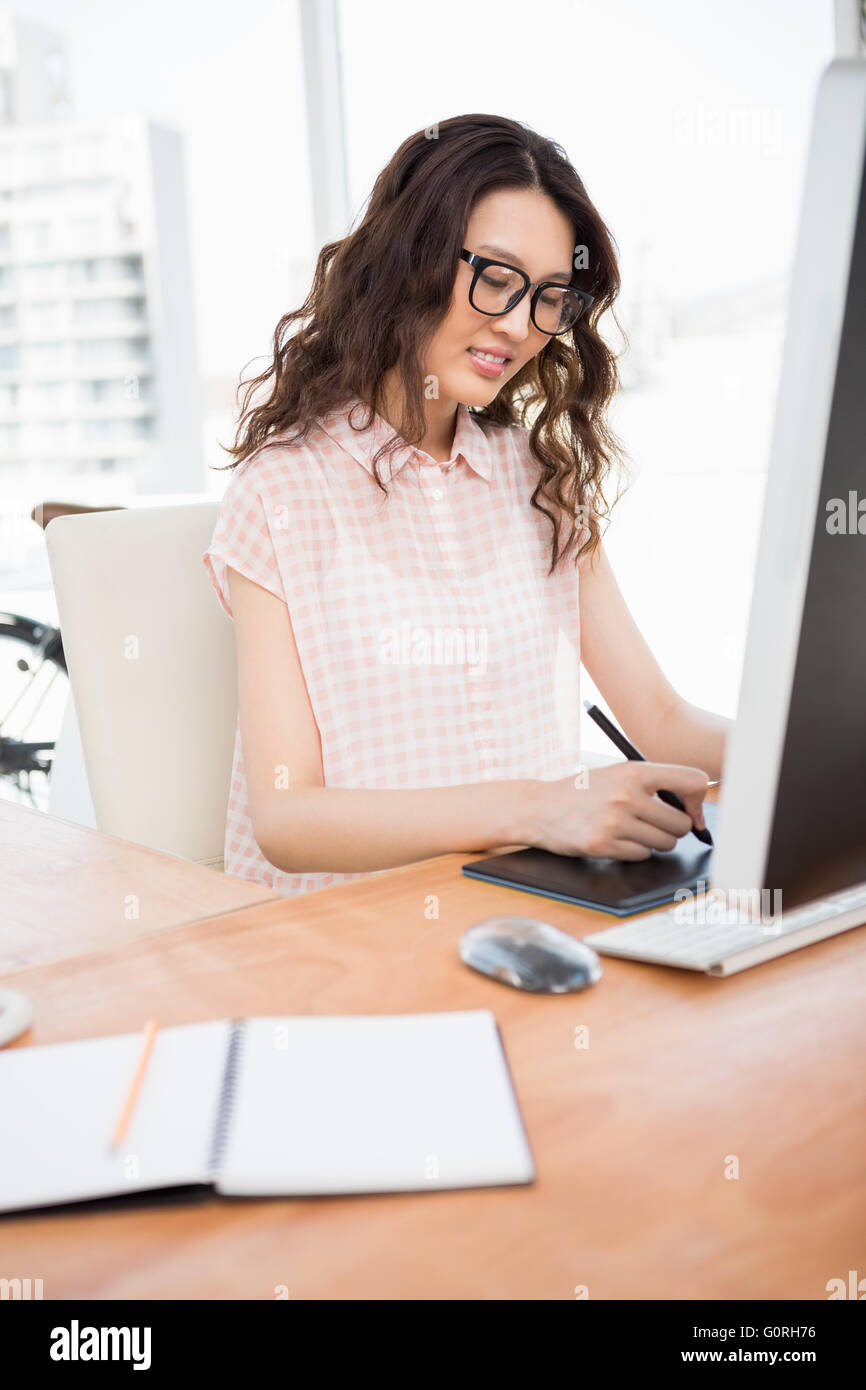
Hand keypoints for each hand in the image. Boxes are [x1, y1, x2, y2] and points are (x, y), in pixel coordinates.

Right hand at [524, 761, 709, 860]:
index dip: (698, 800)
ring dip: (654, 842)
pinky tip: (616, 839)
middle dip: (673, 829)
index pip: (693, 781)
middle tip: (654, 824)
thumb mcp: (618, 774)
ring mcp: (614, 821)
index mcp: (635, 771)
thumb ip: (657, 784)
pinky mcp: (602, 845)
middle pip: (682, 824)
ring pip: (665, 843)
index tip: (691, 810)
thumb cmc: (585, 791)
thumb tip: (697, 813)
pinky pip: (642, 856)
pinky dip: (635, 851)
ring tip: (631, 830)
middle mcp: (626, 795)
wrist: (540, 807)